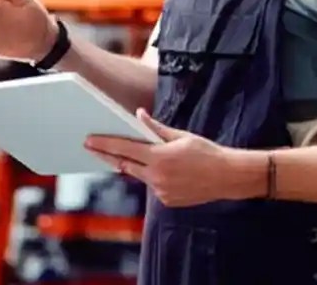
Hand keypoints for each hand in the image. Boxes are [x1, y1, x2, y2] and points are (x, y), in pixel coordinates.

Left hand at [85, 110, 260, 207]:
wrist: (227, 176)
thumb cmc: (206, 152)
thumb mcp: (180, 136)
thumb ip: (156, 128)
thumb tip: (139, 115)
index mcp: (159, 157)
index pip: (124, 149)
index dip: (104, 145)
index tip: (89, 141)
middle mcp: (156, 177)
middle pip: (124, 165)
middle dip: (107, 156)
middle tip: (92, 148)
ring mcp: (161, 191)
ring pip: (140, 176)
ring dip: (135, 166)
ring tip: (135, 156)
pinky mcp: (167, 201)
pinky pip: (154, 186)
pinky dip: (154, 177)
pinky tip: (168, 172)